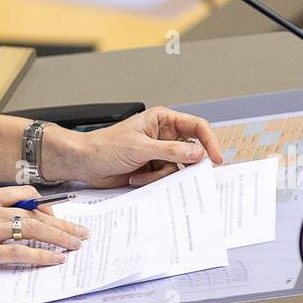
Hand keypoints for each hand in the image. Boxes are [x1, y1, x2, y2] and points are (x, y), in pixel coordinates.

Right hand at [0, 185, 89, 278]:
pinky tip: (55, 259)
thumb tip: (18, 216)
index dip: (48, 205)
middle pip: (36, 214)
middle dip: (63, 224)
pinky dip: (41, 256)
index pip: (27, 195)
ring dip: (59, 238)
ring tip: (75, 245)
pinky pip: (19, 253)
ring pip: (32, 230)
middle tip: (81, 232)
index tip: (61, 215)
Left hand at [74, 106, 224, 188]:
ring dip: (161, 175)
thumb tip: (197, 153)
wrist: (86, 163)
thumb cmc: (106, 146)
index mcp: (162, 120)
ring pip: (179, 168)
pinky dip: (153, 182)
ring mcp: (159, 153)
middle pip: (191, 150)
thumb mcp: (140, 148)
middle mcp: (164, 135)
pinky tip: (136, 178)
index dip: (209, 141)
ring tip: (141, 174)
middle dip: (184, 164)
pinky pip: (166, 179)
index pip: (196, 126)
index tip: (216, 159)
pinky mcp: (153, 169)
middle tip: (181, 174)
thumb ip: (171, 151)